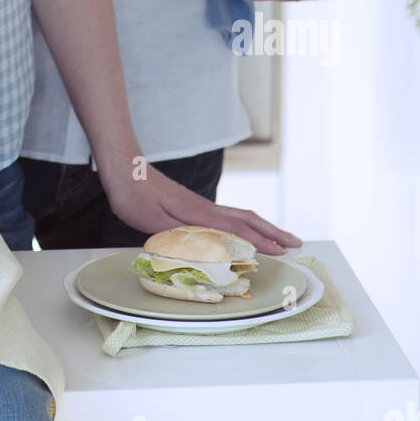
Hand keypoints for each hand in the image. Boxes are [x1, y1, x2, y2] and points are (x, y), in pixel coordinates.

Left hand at [101, 164, 302, 256]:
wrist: (123, 167)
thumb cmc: (133, 195)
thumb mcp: (152, 221)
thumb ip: (180, 235)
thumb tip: (208, 248)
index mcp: (199, 213)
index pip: (238, 229)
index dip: (261, 242)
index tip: (283, 252)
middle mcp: (205, 207)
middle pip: (248, 218)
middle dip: (273, 232)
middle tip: (296, 244)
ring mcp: (201, 205)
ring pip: (240, 215)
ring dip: (263, 227)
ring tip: (279, 238)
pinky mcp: (193, 205)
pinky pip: (228, 216)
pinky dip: (246, 225)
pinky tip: (244, 232)